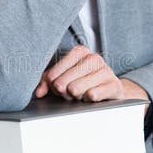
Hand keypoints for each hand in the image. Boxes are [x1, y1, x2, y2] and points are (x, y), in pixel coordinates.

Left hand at [35, 45, 149, 103]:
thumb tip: (38, 92)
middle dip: (65, 93)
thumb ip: (47, 82)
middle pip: (62, 83)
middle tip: (73, 92)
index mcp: (79, 52)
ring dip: (77, 97)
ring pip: (76, 90)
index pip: (52, 75)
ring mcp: (106, 70)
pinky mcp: (114, 85)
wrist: (111, 89)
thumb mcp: (63, 78)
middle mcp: (93, 57)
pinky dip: (88, 100)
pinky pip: (92, 95)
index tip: (60, 86)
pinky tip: (92, 96)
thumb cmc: (84, 82)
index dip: (53, 86)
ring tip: (83, 93)